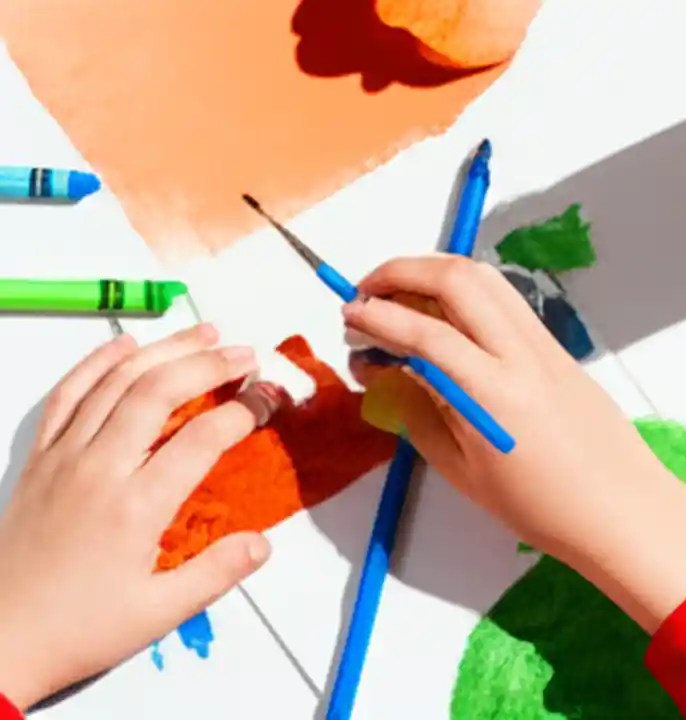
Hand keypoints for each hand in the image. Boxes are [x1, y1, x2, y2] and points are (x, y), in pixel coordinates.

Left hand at [0, 325, 271, 708]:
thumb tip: (263, 543)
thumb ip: (216, 573)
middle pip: (159, 392)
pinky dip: (97, 363)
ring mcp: (63, 458)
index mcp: (137, 508)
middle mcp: (99, 469)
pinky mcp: (38, 460)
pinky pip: (67, 396)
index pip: (203, 439)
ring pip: (116, 383)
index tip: (271, 399)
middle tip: (246, 354)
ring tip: (203, 333)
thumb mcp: (159, 614)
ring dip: (163, 350)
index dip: (245, 411)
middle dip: (208, 364)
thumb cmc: (80, 629)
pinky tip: (125, 346)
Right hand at [343, 257, 685, 631]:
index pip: (424, 332)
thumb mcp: (463, 472)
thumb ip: (416, 413)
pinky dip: (466, 291)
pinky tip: (444, 316)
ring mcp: (545, 345)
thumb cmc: (541, 508)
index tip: (347, 315)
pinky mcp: (558, 347)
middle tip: (367, 293)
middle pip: (457, 279)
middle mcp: (521, 355)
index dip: (376, 316)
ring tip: (399, 296)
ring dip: (435, 272)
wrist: (622, 509)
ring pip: (485, 278)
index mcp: (493, 395)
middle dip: (401, 272)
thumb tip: (379, 371)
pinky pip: (505, 301)